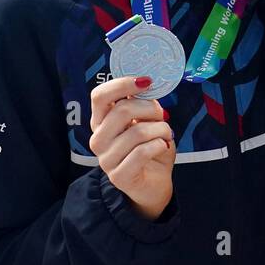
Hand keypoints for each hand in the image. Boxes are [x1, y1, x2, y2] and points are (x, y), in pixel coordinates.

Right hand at [89, 75, 174, 220]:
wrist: (153, 183)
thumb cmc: (149, 149)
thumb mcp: (146, 122)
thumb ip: (141, 105)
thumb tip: (146, 82)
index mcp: (101, 122)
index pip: (100, 96)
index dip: (122, 84)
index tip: (146, 81)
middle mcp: (98, 139)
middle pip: (122, 111)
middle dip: (151, 109)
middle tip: (163, 116)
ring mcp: (106, 159)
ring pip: (137, 132)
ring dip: (161, 129)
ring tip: (166, 134)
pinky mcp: (119, 176)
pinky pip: (143, 152)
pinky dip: (160, 145)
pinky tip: (163, 146)